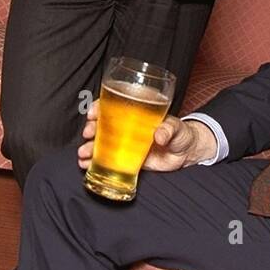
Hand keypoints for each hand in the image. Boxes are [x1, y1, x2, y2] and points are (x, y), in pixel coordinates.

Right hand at [76, 98, 215, 171]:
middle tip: (88, 134)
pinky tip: (86, 165)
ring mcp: (126, 143)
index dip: (100, 107)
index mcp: (137, 114)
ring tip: (83, 154)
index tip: (93, 113)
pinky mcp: (128, 160)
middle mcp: (128, 127)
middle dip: (91, 128)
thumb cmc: (181, 134)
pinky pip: (108, 160)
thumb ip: (169, 130)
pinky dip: (95, 162)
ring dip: (89, 146)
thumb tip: (159, 136)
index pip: (113, 105)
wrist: (186, 154)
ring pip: (102, 142)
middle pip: (103, 124)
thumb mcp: (178, 129)